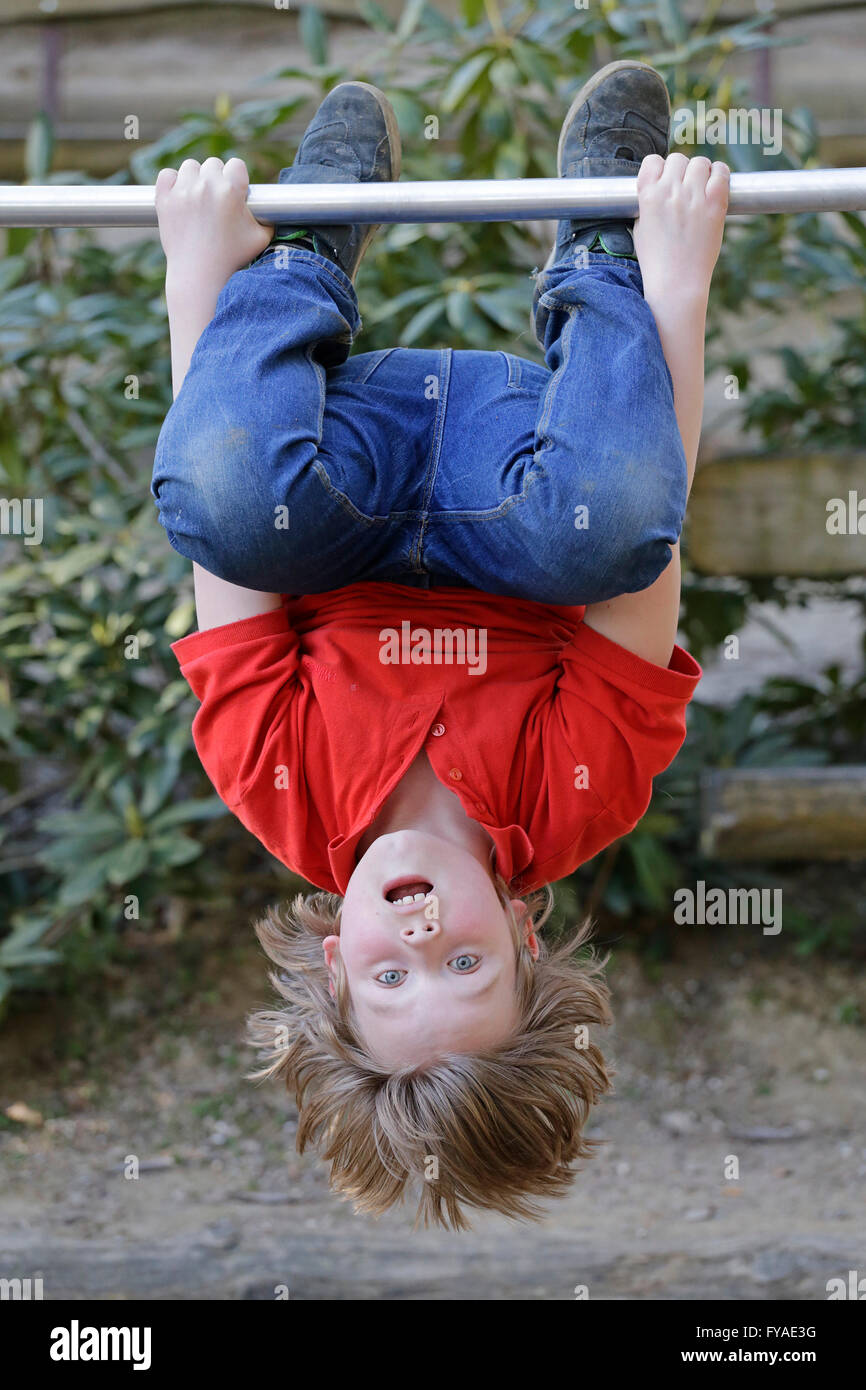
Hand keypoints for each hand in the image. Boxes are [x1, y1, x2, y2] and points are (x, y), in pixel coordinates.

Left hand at [155, 156, 273, 287]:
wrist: (200, 277)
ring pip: (190, 166)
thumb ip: (268, 217)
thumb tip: (272, 208)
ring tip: (198, 197)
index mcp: (231, 191)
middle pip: (213, 164)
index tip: (235, 191)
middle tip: (217, 199)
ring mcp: (183, 192)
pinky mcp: (164, 200)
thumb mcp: (261, 238)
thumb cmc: (233, 259)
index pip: (236, 165)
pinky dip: (172, 182)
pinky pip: (167, 175)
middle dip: (217, 178)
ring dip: (195, 178)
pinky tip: (179, 195)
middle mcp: (206, 186)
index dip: (237, 178)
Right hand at [633, 153, 729, 301]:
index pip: (652, 161)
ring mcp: (694, 197)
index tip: (664, 181)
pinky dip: (719, 174)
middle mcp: (670, 192)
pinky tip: (715, 186)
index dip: (659, 169)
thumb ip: (648, 203)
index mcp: (648, 196)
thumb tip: (660, 187)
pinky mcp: (715, 205)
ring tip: (701, 189)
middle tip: (684, 189)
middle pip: (678, 159)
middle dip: (681, 171)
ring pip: (700, 163)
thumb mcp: (641, 229)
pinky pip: (721, 173)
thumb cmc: (657, 262)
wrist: (676, 284)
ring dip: (701, 172)